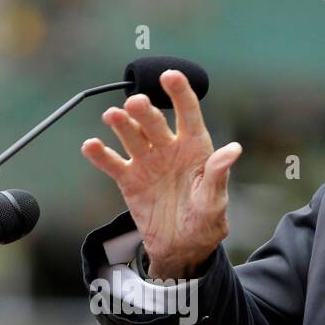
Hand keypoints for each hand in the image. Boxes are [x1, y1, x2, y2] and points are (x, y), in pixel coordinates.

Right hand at [81, 70, 241, 278]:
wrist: (181, 249)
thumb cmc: (205, 222)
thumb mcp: (214, 202)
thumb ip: (217, 175)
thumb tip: (233, 149)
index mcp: (195, 148)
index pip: (188, 113)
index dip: (180, 93)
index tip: (170, 76)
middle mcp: (169, 149)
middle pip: (154, 123)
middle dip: (144, 111)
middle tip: (135, 104)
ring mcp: (147, 162)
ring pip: (131, 136)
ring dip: (121, 124)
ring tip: (113, 115)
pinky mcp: (129, 180)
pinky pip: (112, 163)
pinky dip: (100, 154)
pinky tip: (91, 146)